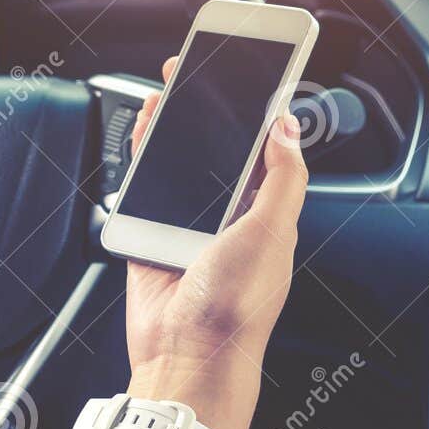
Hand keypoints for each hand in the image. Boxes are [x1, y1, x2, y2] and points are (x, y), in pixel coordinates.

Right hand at [121, 56, 308, 428]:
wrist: (184, 356)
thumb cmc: (235, 310)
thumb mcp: (270, 235)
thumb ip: (282, 180)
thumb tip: (287, 128)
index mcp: (265, 215)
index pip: (264, 149)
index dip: (256, 110)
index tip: (248, 74)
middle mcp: (228, 217)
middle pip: (215, 149)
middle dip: (204, 110)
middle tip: (191, 72)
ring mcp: (189, 225)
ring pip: (178, 163)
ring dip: (169, 127)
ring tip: (162, 93)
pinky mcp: (153, 235)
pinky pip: (145, 188)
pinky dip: (141, 158)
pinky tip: (141, 134)